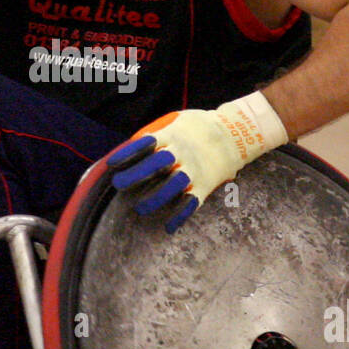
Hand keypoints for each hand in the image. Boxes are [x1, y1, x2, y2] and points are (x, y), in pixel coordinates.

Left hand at [107, 91, 287, 232]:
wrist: (236, 133)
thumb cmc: (200, 126)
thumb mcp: (178, 120)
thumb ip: (158, 132)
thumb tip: (133, 143)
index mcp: (172, 136)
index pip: (146, 143)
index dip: (129, 153)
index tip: (112, 162)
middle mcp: (182, 153)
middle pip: (157, 163)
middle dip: (137, 174)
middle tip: (118, 184)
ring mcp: (195, 169)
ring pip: (174, 185)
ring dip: (156, 198)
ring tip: (140, 208)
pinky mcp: (205, 185)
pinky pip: (192, 202)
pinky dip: (180, 216)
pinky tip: (168, 227)